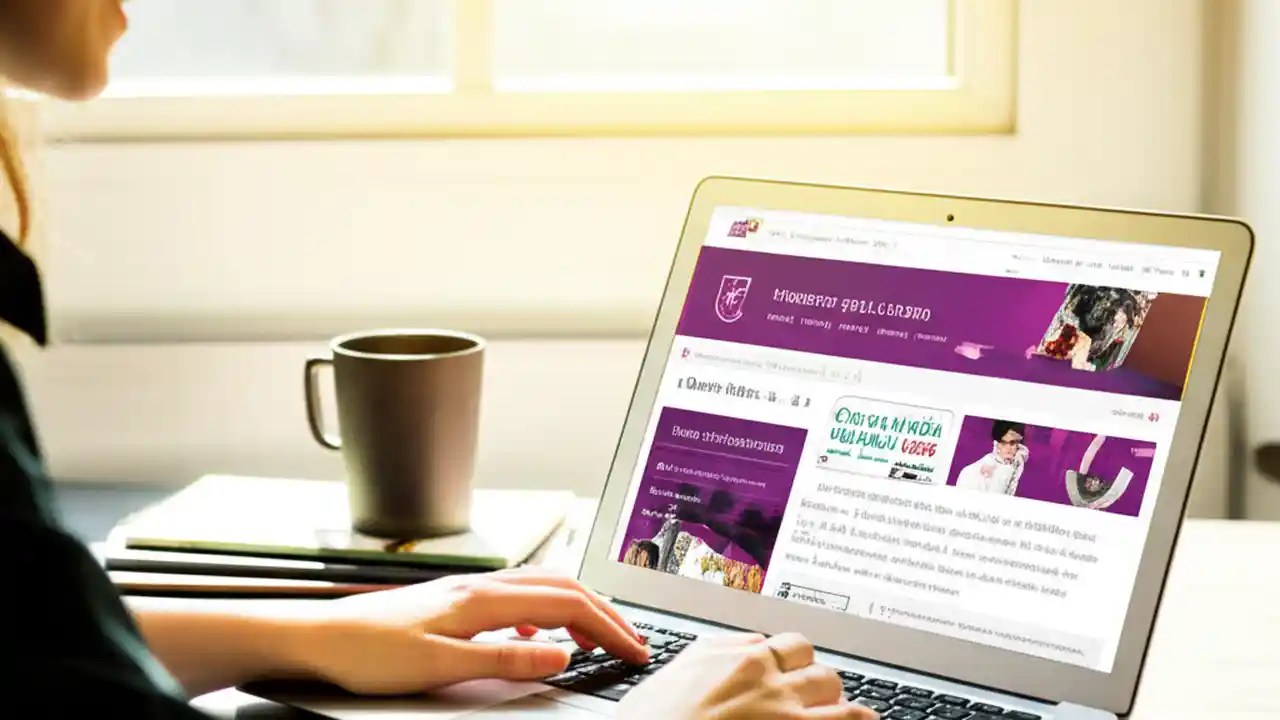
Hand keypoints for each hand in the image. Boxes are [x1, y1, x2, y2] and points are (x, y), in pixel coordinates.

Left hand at [291, 568, 648, 694]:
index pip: (567, 606)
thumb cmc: (368, 651)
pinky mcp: (455, 599)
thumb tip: (560, 657)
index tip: (635, 650)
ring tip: (599, 635)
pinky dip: (545, 612)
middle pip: (563, 587)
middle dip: (606, 613)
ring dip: (579, 608)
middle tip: (633, 641)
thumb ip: (505, 661)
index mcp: (484, 599)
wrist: (319, 635)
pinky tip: (536, 636)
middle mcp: (481, 586)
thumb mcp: (442, 667)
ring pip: (542, 587)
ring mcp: (469, 589)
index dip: (609, 628)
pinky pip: (517, 596)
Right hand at [618, 633, 876, 719]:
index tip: (795, 677)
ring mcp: (787, 716)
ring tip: (852, 719)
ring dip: (845, 711)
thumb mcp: (676, 671)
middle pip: (820, 672)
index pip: (790, 646)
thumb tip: (743, 644)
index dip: (795, 664)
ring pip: (842, 701)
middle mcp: (770, 681)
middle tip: (816, 705)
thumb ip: (716, 653)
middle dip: (821, 688)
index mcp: (741, 659)